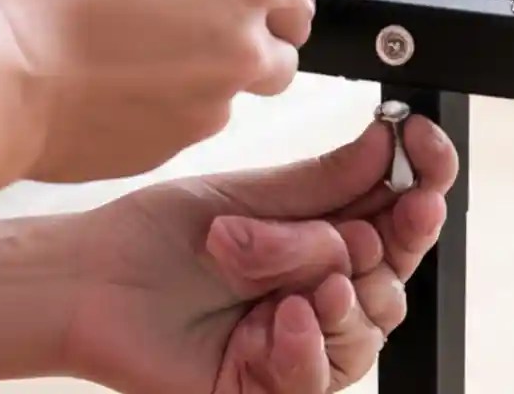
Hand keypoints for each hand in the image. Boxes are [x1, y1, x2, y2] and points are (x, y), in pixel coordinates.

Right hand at [0, 0, 314, 181]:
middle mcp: (241, 47)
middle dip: (250, 52)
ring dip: (202, 86)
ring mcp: (212, 106)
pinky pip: (183, 129)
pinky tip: (113, 97)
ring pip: (229, 99)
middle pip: (279, 61)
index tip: (263, 12)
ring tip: (139, 69)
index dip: (279, 7)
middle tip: (200, 42)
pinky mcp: (175, 148)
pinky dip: (162, 115)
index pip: (297, 0)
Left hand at [23, 114, 458, 392]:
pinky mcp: (274, 382)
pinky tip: (280, 323)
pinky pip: (322, 376)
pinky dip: (307, 347)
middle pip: (394, 270)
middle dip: (368, 248)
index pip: (401, 212)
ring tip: (277, 285)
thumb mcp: (247, 198)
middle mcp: (322, 284)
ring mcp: (303, 336)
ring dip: (331, 296)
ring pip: (368, 323)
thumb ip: (324, 182)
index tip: (423, 147)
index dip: (424, 180)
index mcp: (324, 233)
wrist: (88, 283)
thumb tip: (385, 145)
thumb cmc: (157, 238)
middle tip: (337, 237)